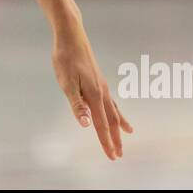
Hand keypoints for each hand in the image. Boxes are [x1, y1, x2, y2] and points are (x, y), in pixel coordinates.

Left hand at [52, 24, 132, 159]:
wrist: (71, 36)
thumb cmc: (66, 59)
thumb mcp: (66, 83)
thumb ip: (76, 104)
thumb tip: (85, 124)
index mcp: (94, 95)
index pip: (101, 125)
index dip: (105, 142)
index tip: (112, 157)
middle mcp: (101, 92)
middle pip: (112, 120)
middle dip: (115, 138)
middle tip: (119, 155)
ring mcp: (101, 85)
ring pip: (114, 110)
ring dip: (118, 126)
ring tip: (127, 135)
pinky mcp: (98, 80)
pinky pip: (111, 100)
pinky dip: (116, 110)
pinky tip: (115, 111)